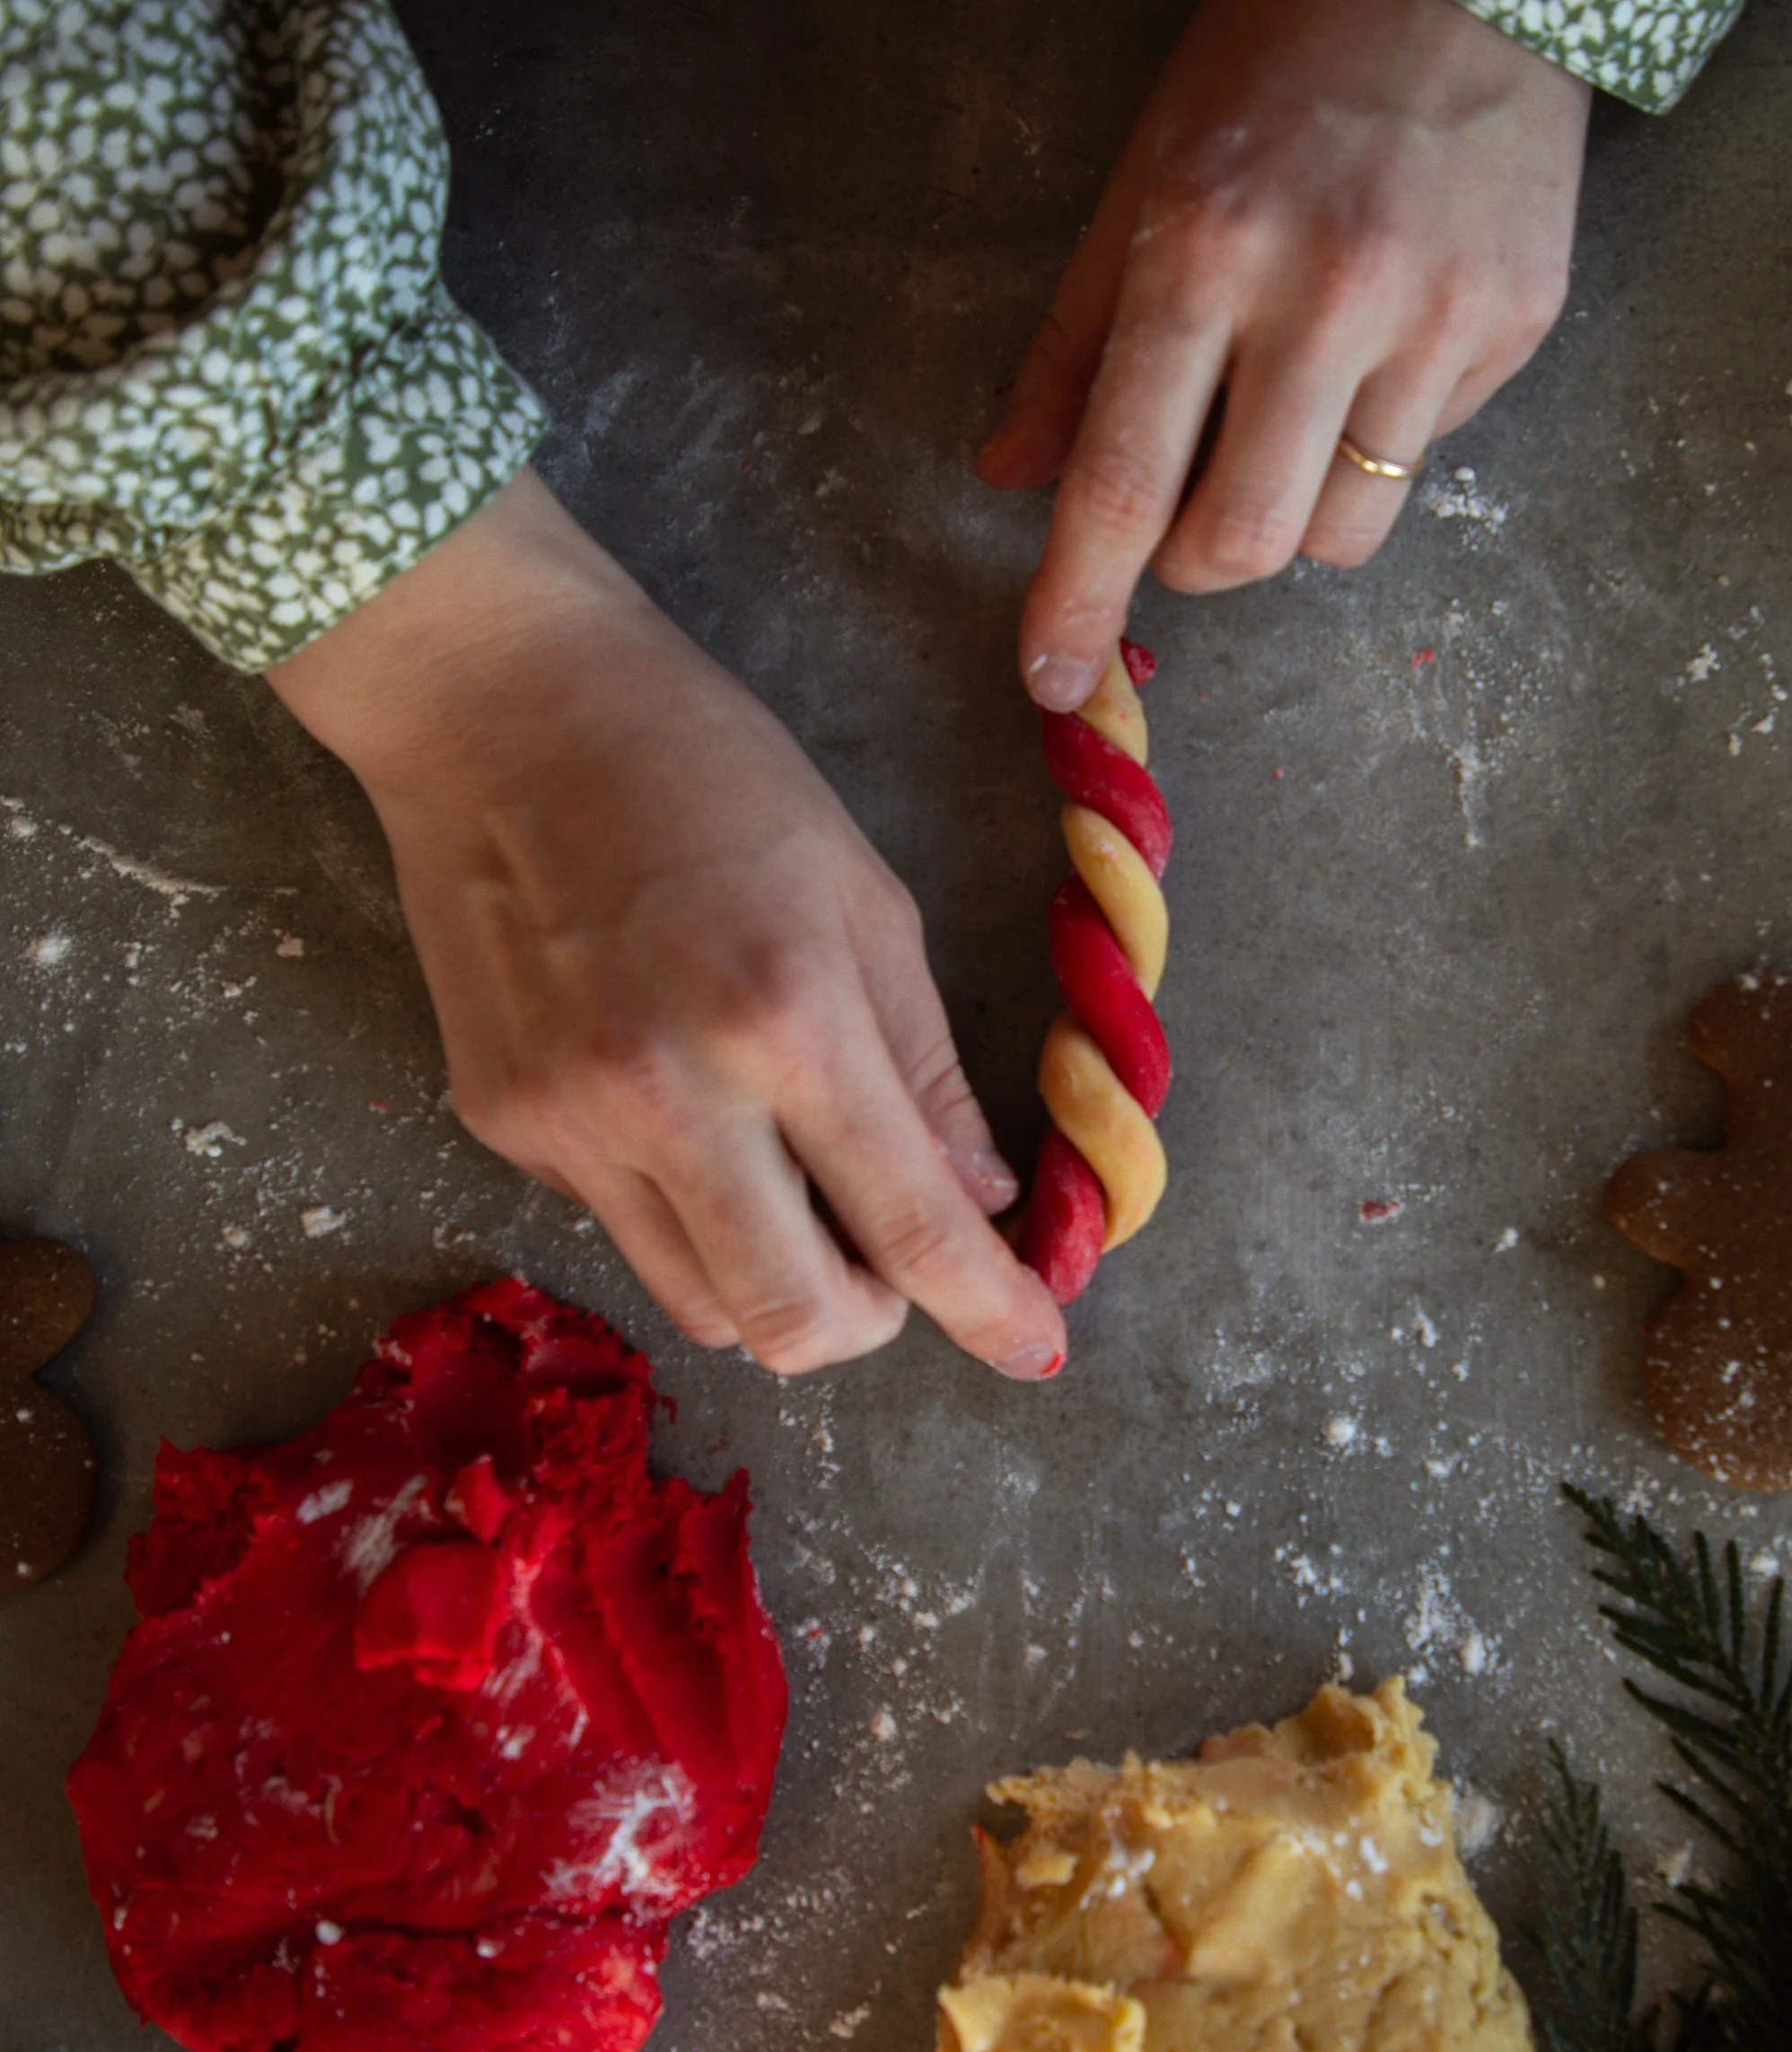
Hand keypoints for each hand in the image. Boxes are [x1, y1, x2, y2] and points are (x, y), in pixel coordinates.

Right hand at [267, 473, 1067, 1379]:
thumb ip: (925, 1065)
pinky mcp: (503, 1124)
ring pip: (703, 1308)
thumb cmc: (705, 772)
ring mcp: (570, 1123)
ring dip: (778, 1282)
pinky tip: (685, 1105)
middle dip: (871, 1319)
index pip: (914, 1231)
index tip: (1033, 1344)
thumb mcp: (864, 895)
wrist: (498, 707)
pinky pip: (622, 1227)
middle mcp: (670, 1097)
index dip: (990, 1310)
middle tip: (897, 1259)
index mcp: (787, 1021)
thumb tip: (981, 1202)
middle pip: (794, 1324)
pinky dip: (685, 1209)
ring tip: (799, 1186)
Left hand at [981, 0, 1589, 710]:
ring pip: (1344, 532)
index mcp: (1204, 251)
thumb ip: (1076, 337)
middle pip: (1243, 539)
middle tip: (1188, 505)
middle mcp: (1325, 297)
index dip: (1079, 596)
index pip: (1123, 478)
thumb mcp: (1146, 169)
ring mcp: (1435, 320)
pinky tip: (1384, 333)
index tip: (1048, 675)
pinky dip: (1381, 434)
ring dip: (1296, 512)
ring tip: (1294, 410)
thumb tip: (1010, 472)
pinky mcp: (1516, 328)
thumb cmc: (1278, 55)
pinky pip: (1425, 456)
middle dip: (1198, 559)